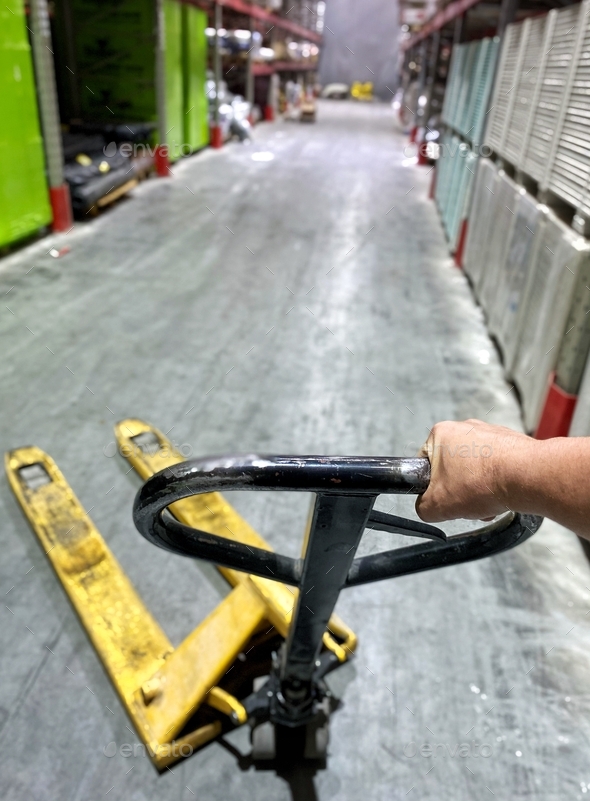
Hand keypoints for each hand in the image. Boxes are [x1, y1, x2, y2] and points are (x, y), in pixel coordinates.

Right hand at [415, 419, 533, 522]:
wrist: (527, 477)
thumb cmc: (484, 481)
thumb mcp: (437, 505)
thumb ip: (423, 507)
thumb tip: (427, 508)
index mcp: (441, 433)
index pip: (425, 464)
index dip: (432, 487)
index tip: (443, 498)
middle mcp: (465, 427)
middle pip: (453, 468)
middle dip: (459, 490)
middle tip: (467, 503)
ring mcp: (490, 433)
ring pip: (476, 470)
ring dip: (479, 489)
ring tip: (488, 501)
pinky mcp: (511, 443)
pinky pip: (497, 467)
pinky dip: (498, 482)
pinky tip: (503, 493)